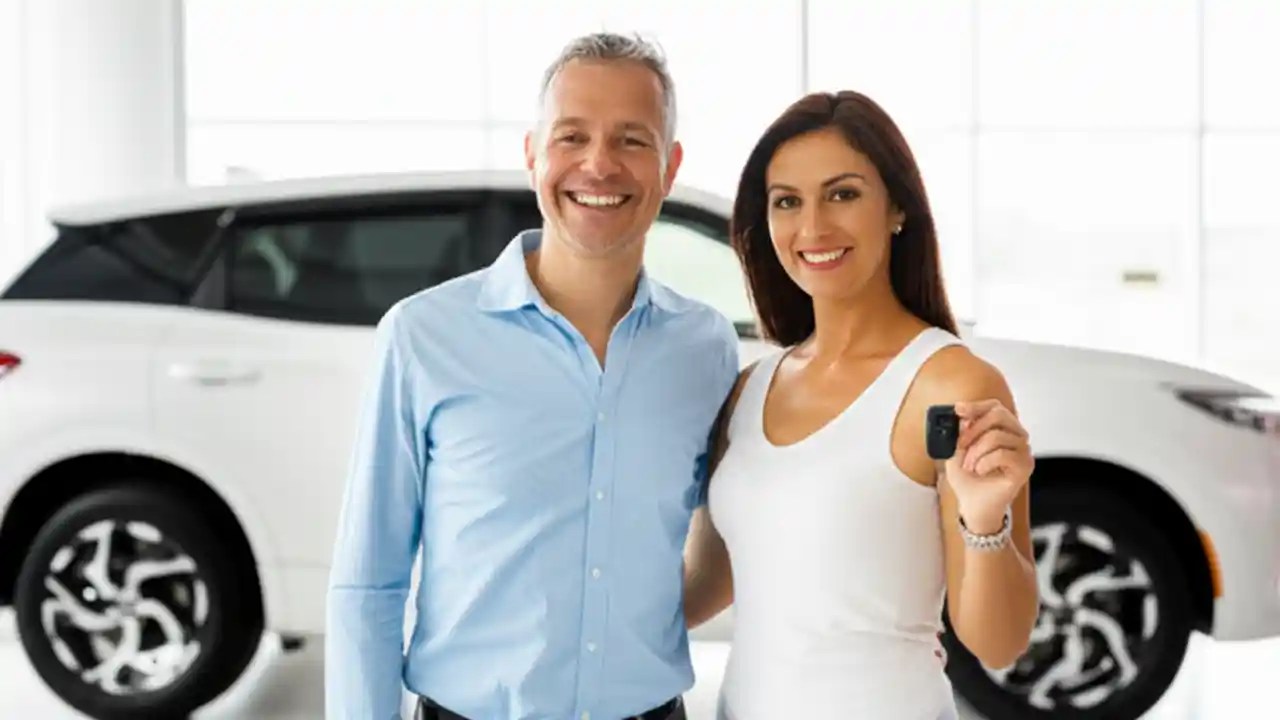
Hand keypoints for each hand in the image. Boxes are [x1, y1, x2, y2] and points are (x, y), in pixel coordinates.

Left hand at [944, 399, 1033, 532]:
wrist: (973, 505)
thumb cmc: (967, 478)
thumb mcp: (956, 451)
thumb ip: (960, 432)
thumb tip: (964, 417)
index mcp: (1002, 429)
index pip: (995, 407)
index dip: (977, 406)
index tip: (958, 410)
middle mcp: (1016, 437)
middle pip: (999, 415)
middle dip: (973, 429)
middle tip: (960, 446)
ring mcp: (1023, 452)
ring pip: (997, 436)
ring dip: (975, 452)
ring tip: (969, 466)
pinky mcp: (1025, 467)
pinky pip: (1003, 454)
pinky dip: (985, 462)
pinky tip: (980, 471)